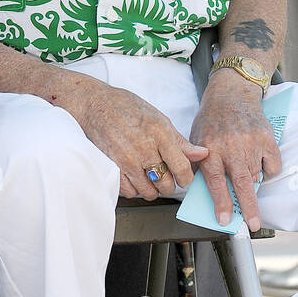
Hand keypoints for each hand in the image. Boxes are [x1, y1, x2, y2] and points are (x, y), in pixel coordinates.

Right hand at [71, 80, 207, 200]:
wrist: (95, 105)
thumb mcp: (158, 118)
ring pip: (148, 191)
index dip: (186, 178)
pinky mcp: (112, 167)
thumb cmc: (127, 107)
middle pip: (166, 184)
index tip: (183, 177)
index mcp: (160, 133)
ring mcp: (127, 160)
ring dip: (151, 188)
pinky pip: (130, 192)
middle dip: (168, 184)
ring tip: (148, 176)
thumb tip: (202, 154)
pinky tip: (134, 177)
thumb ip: (180, 141)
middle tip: (164, 175)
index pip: (182, 168)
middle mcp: (145, 148)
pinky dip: (134, 188)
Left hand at [190, 73, 280, 230]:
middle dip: (247, 207)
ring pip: (256, 176)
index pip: (216, 182)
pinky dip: (267, 170)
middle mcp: (231, 146)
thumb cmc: (212, 120)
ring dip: (252, 181)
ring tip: (243, 167)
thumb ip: (198, 164)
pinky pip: (272, 166)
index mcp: (210, 149)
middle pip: (241, 183)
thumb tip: (204, 194)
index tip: (225, 219)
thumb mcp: (196, 139)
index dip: (221, 203)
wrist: (231, 94)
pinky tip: (258, 160)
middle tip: (252, 225)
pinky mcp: (267, 138)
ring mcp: (251, 142)